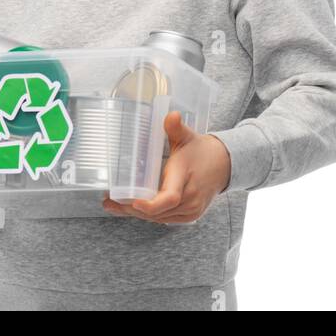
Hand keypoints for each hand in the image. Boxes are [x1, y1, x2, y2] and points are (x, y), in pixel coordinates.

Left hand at [102, 111, 230, 222]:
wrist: (224, 165)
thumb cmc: (201, 151)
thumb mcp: (188, 137)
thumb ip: (176, 128)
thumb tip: (171, 115)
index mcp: (185, 178)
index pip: (169, 198)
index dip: (149, 205)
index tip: (132, 202)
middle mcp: (190, 198)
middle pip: (157, 212)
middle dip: (132, 209)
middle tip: (110, 202)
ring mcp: (191, 210)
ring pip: (159, 218)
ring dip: (138, 214)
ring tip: (117, 206)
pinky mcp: (190, 216)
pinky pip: (166, 220)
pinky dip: (150, 216)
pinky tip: (135, 210)